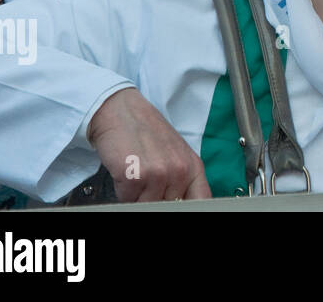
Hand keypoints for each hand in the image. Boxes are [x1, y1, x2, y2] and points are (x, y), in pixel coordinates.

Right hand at [87, 88, 210, 201]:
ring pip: (146, 206)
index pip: (201, 201)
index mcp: (193, 167)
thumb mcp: (175, 154)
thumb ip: (183, 181)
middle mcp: (180, 171)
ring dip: (137, 196)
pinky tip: (126, 172)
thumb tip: (182, 204)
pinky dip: (123, 192)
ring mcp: (158, 174)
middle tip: (147, 183)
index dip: (186, 208)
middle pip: (169, 207)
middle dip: (155, 199)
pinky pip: (127, 200)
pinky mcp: (135, 176)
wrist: (121, 113)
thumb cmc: (147, 133)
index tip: (177, 205)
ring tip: (136, 174)